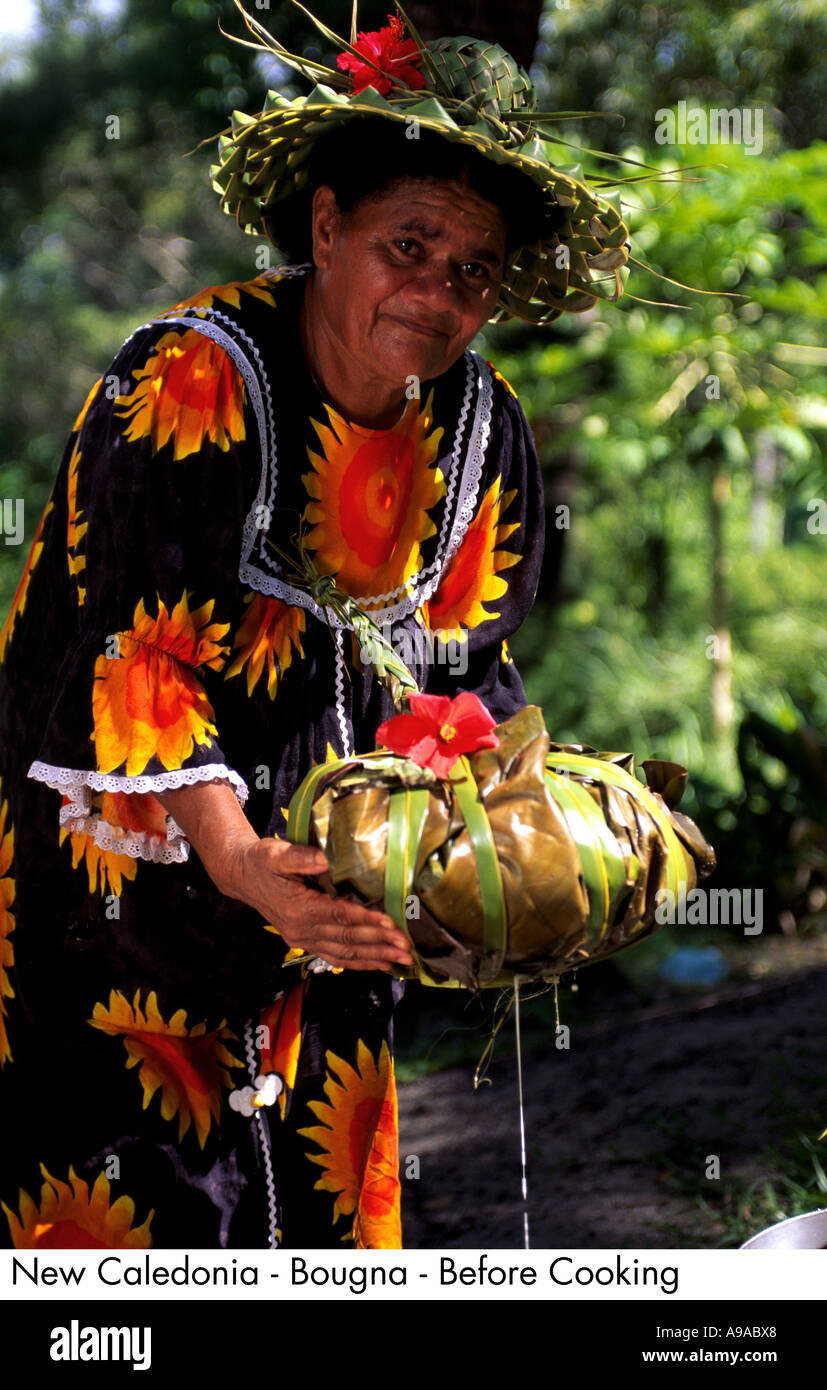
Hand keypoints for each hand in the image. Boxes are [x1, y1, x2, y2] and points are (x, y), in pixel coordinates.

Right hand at [225, 837, 414, 974]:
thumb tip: (327, 858)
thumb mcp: (277, 853)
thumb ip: (302, 857)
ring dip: (375, 957)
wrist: (242, 876)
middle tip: (407, 948)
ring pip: (344, 952)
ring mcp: (303, 938)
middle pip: (347, 938)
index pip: (339, 916)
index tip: (391, 924)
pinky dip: (359, 962)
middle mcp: (302, 929)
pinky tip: (380, 965)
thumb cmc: (262, 860)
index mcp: (298, 908)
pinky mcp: (305, 941)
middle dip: (380, 944)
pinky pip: (335, 956)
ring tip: (402, 960)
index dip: (367, 921)